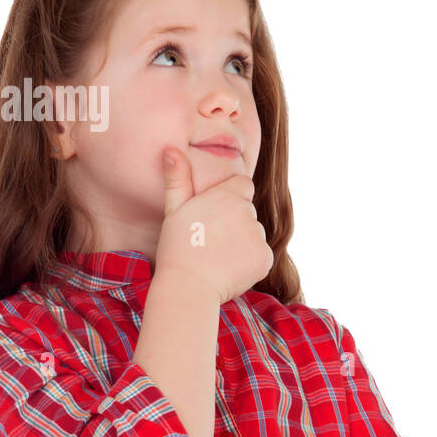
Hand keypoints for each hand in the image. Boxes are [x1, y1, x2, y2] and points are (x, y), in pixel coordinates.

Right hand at [153, 147, 274, 304]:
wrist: (188, 286)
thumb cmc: (176, 248)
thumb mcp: (174, 210)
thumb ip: (177, 179)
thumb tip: (171, 150)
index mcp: (228, 196)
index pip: (243, 185)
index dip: (230, 197)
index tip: (215, 213)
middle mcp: (248, 212)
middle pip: (247, 211)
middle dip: (234, 222)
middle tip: (210, 240)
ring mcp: (259, 236)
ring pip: (254, 234)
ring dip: (241, 242)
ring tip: (216, 256)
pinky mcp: (266, 258)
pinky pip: (260, 255)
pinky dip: (249, 262)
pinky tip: (228, 268)